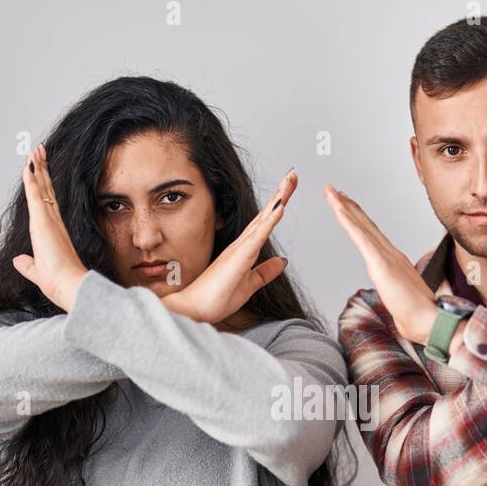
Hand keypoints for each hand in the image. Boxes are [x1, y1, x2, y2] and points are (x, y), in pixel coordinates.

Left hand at [11, 142, 88, 311]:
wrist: (71, 288)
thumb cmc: (60, 284)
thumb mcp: (37, 272)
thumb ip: (27, 265)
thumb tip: (18, 260)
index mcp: (52, 232)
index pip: (46, 203)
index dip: (42, 185)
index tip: (39, 169)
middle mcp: (53, 223)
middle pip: (45, 190)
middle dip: (42, 169)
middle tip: (39, 151)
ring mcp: (49, 221)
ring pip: (41, 188)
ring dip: (37, 168)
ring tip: (35, 149)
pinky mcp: (43, 222)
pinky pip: (35, 195)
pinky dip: (31, 179)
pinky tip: (28, 165)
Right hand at [162, 169, 297, 324]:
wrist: (193, 311)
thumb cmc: (214, 299)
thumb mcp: (249, 285)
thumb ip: (264, 272)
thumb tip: (282, 261)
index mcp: (245, 250)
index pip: (265, 223)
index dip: (277, 205)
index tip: (288, 188)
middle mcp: (242, 245)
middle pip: (265, 215)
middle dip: (280, 193)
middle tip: (293, 174)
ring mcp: (239, 250)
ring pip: (263, 220)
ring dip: (277, 200)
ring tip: (290, 181)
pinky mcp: (238, 259)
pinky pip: (257, 237)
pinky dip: (269, 222)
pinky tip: (280, 208)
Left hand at [324, 184, 438, 343]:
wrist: (430, 321)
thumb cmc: (420, 317)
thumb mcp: (402, 304)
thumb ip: (399, 298)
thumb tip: (399, 306)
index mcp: (394, 262)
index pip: (372, 236)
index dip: (359, 219)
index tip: (347, 205)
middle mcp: (390, 253)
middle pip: (365, 225)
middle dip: (348, 206)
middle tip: (334, 190)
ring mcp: (386, 256)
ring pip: (360, 225)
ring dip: (343, 207)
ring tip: (331, 192)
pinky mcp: (381, 263)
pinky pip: (360, 237)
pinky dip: (348, 220)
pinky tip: (338, 208)